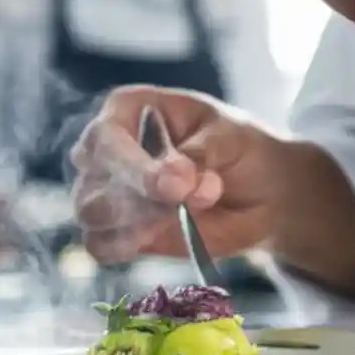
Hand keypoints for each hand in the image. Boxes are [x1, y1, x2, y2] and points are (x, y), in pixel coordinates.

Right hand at [70, 86, 281, 262]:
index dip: (136, 165)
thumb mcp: (230, 137)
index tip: (179, 185)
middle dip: (142, 198)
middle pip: (93, 179)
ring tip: (182, 215)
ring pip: (92, 213)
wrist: (263, 193)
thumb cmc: (240, 149)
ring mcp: (105, 191)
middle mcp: (106, 148)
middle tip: (194, 198)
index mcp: (128, 108)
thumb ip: (199, 154)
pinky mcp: (115, 231)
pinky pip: (99, 244)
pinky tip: (158, 236)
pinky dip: (126, 245)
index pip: (107, 136)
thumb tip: (173, 181)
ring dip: (139, 222)